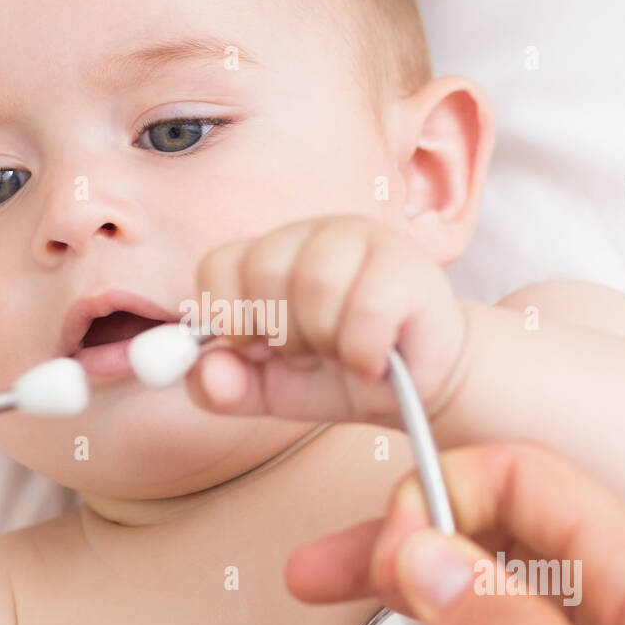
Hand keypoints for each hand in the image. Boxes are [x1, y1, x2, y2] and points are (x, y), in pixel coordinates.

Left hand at [187, 214, 465, 426]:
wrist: (419, 389)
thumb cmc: (340, 375)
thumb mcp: (269, 390)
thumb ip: (223, 387)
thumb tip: (205, 370)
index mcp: (270, 254)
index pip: (217, 264)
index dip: (227, 317)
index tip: (253, 346)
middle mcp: (312, 234)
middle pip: (264, 270)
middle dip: (282, 334)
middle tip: (310, 353)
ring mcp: (362, 238)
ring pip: (316, 281)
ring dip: (325, 341)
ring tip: (343, 353)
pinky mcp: (407, 262)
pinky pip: (368, 306)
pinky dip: (363, 351)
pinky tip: (374, 360)